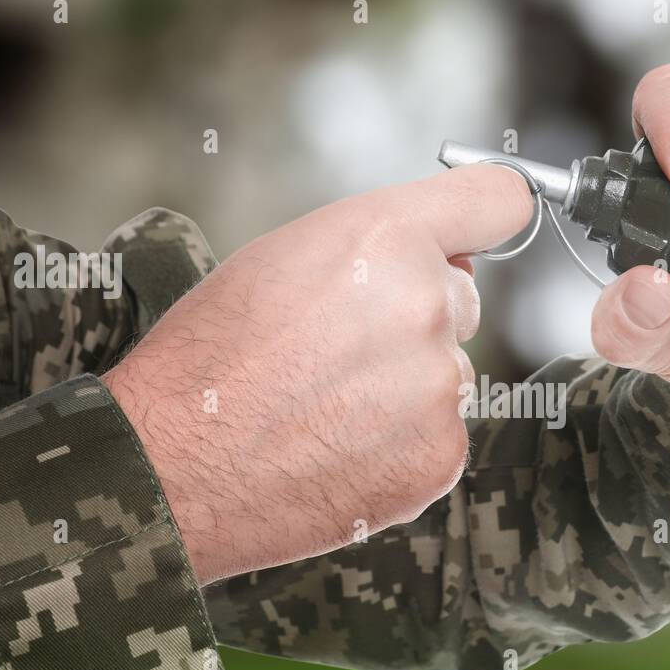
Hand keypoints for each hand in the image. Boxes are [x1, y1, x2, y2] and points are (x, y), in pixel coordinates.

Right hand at [104, 165, 531, 584]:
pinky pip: (440, 435)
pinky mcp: (442, 456)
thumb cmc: (211, 355)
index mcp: (385, 240)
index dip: (492, 213)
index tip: (488, 228)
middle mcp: (427, 307)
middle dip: (416, 318)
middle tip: (335, 351)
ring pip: (447, 374)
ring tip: (321, 409)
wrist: (171, 469)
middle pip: (463, 299)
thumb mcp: (280, 259)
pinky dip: (401, 445)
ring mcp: (441, 388)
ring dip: (406, 388)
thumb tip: (452, 259)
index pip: (498, 200)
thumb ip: (376, 246)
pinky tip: (337, 450)